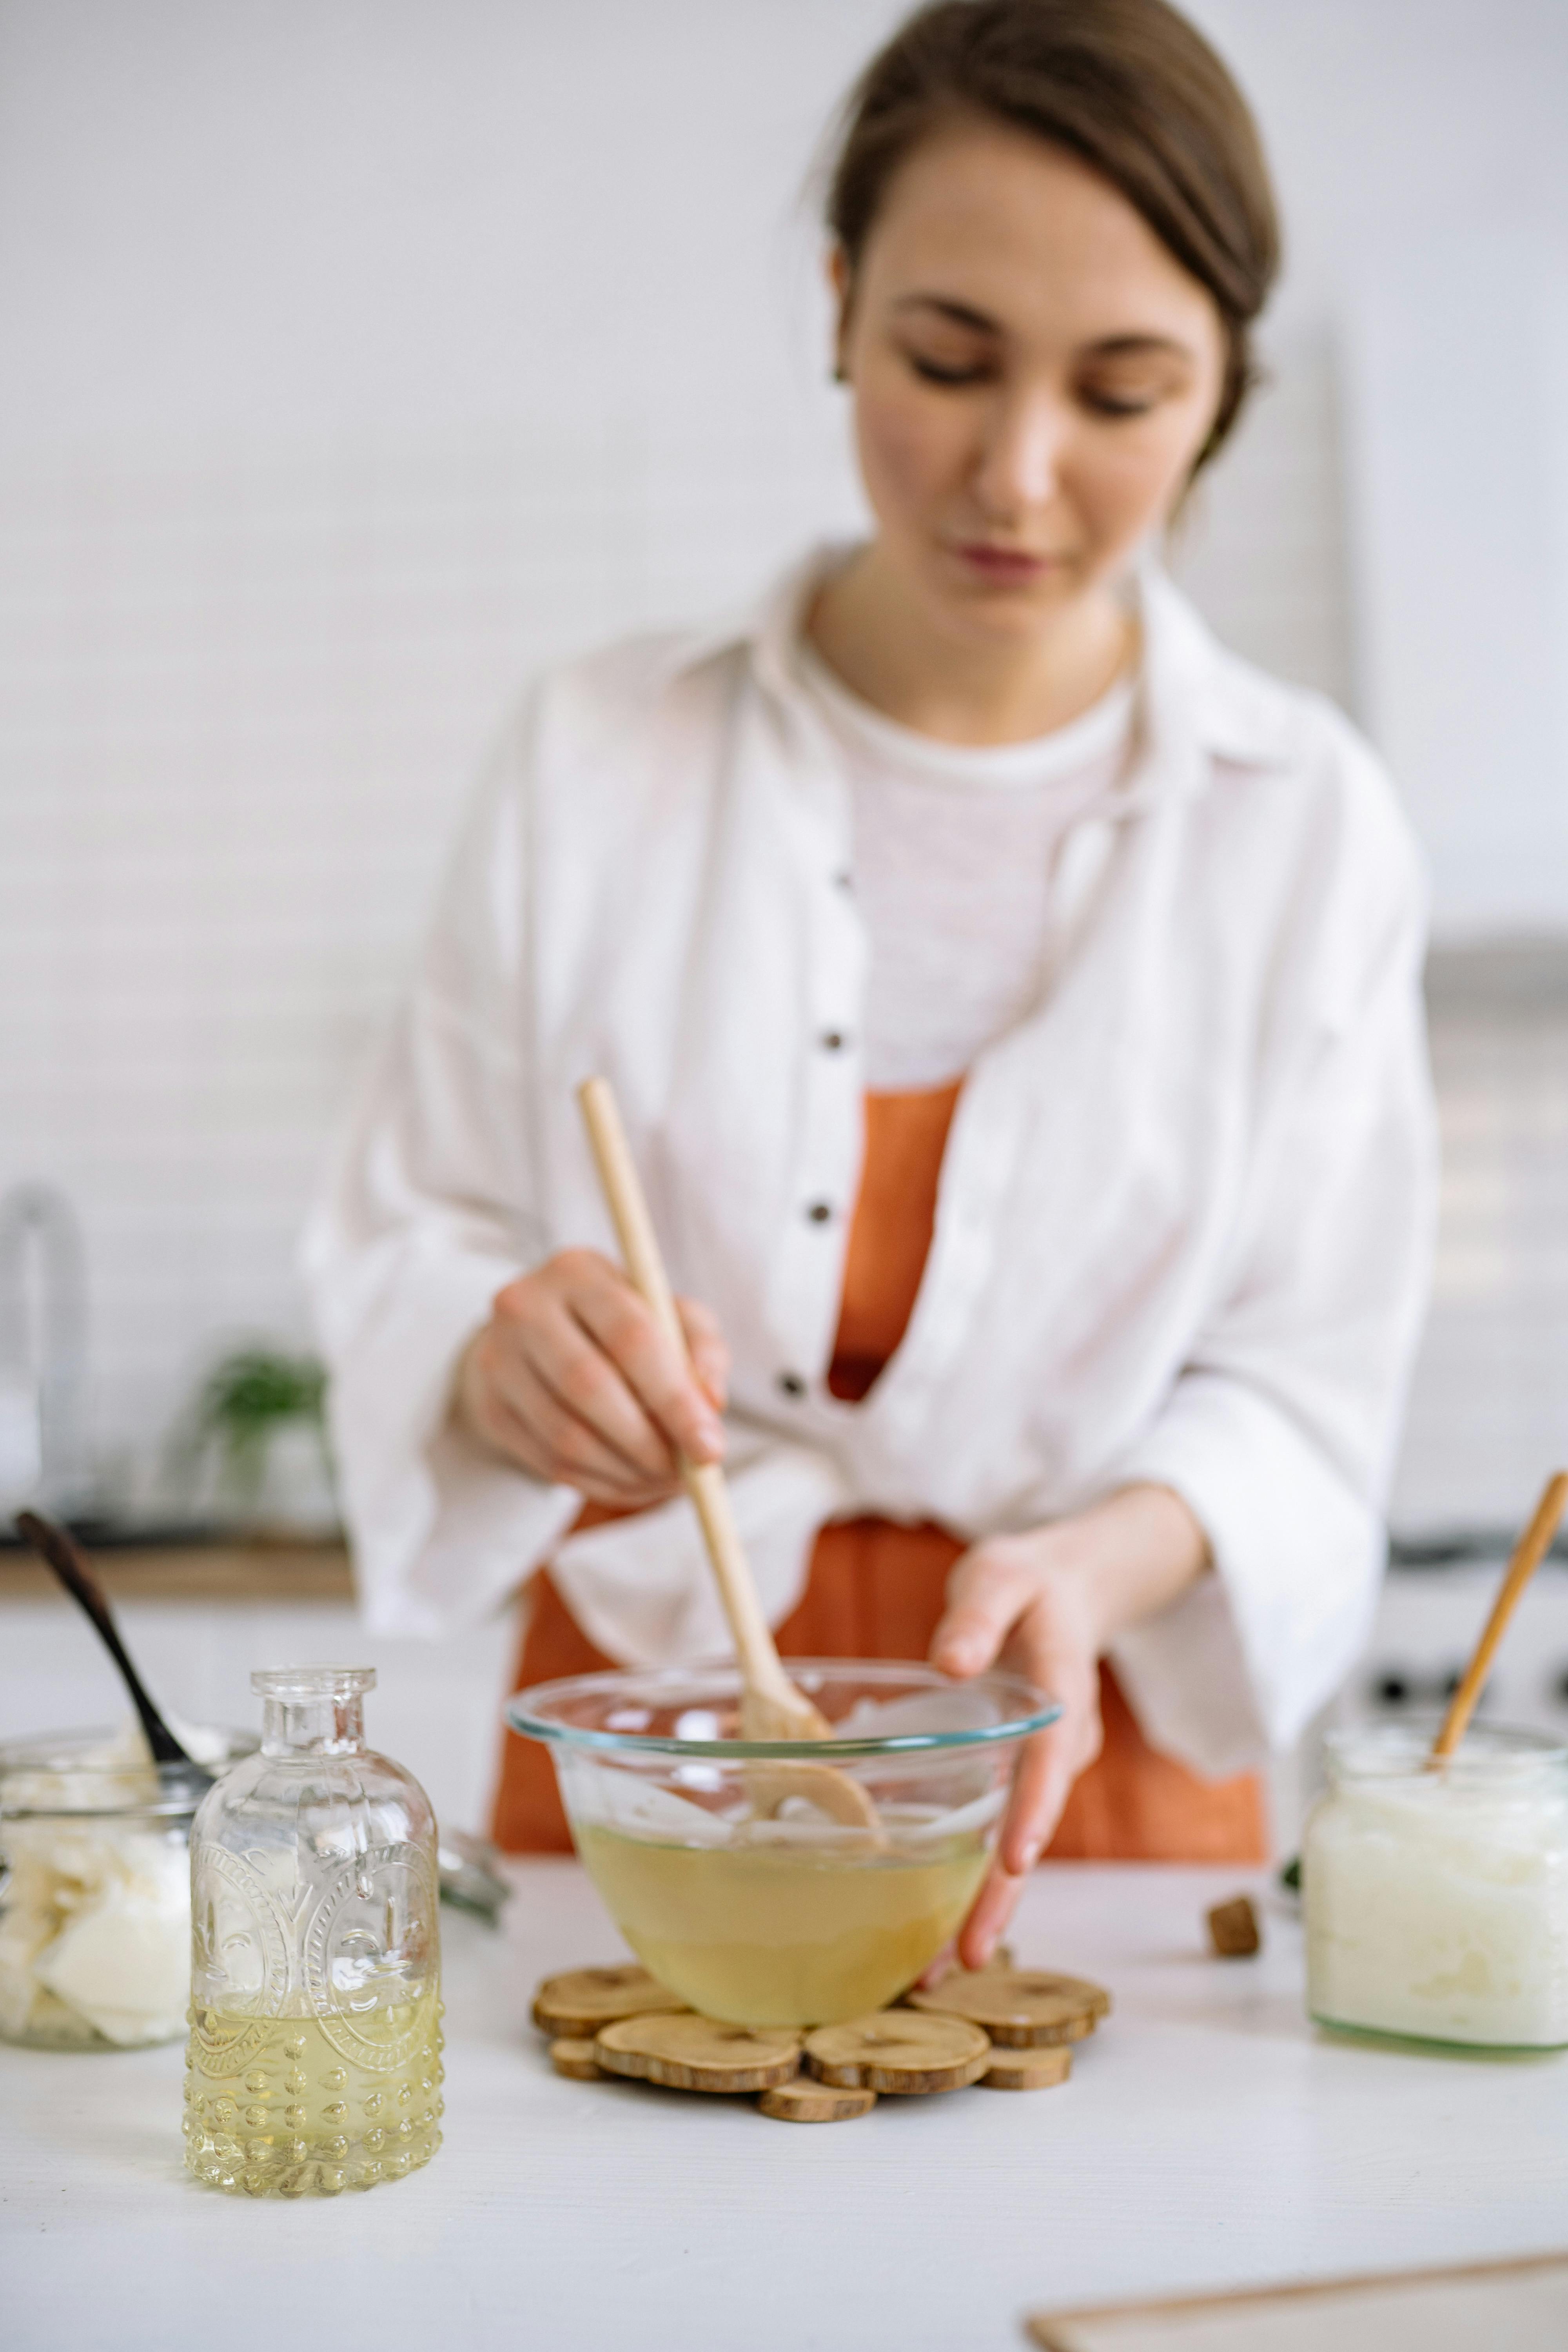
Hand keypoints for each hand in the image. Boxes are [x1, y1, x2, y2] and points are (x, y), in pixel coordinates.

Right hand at [455, 1248, 729, 1508]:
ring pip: (566, 1435)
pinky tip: (631, 1482)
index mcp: (577, 1271)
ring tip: (665, 1479)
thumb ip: (701, 1349)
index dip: (674, 1399)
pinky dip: (600, 1482)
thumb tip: (711, 1405)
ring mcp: (498, 1358)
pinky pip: (548, 1462)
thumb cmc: (621, 1324)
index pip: (630, 1337)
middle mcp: (525, 1307)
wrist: (537, 1336)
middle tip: (689, 1473)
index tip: (711, 1448)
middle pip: (590, 1387)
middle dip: (649, 1442)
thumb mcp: (670, 1317)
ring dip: (626, 1471)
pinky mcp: (490, 1408)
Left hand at [928, 1486, 1208, 1966]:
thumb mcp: (1004, 1576)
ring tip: (933, 1970)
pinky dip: (970, 1882)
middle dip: (1002, 1897)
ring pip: (1014, 1846)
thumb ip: (979, 1616)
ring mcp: (1040, 1769)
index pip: (1051, 1761)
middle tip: (964, 1957)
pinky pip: (996, 1835)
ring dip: (979, 1906)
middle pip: (1034, 1829)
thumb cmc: (1028, 1582)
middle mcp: (1059, 1746)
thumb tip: (950, 1663)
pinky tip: (929, 1928)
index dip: (1034, 1812)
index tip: (1015, 1862)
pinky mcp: (1018, 1778)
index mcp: (1062, 1697)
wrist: (1067, 1591)